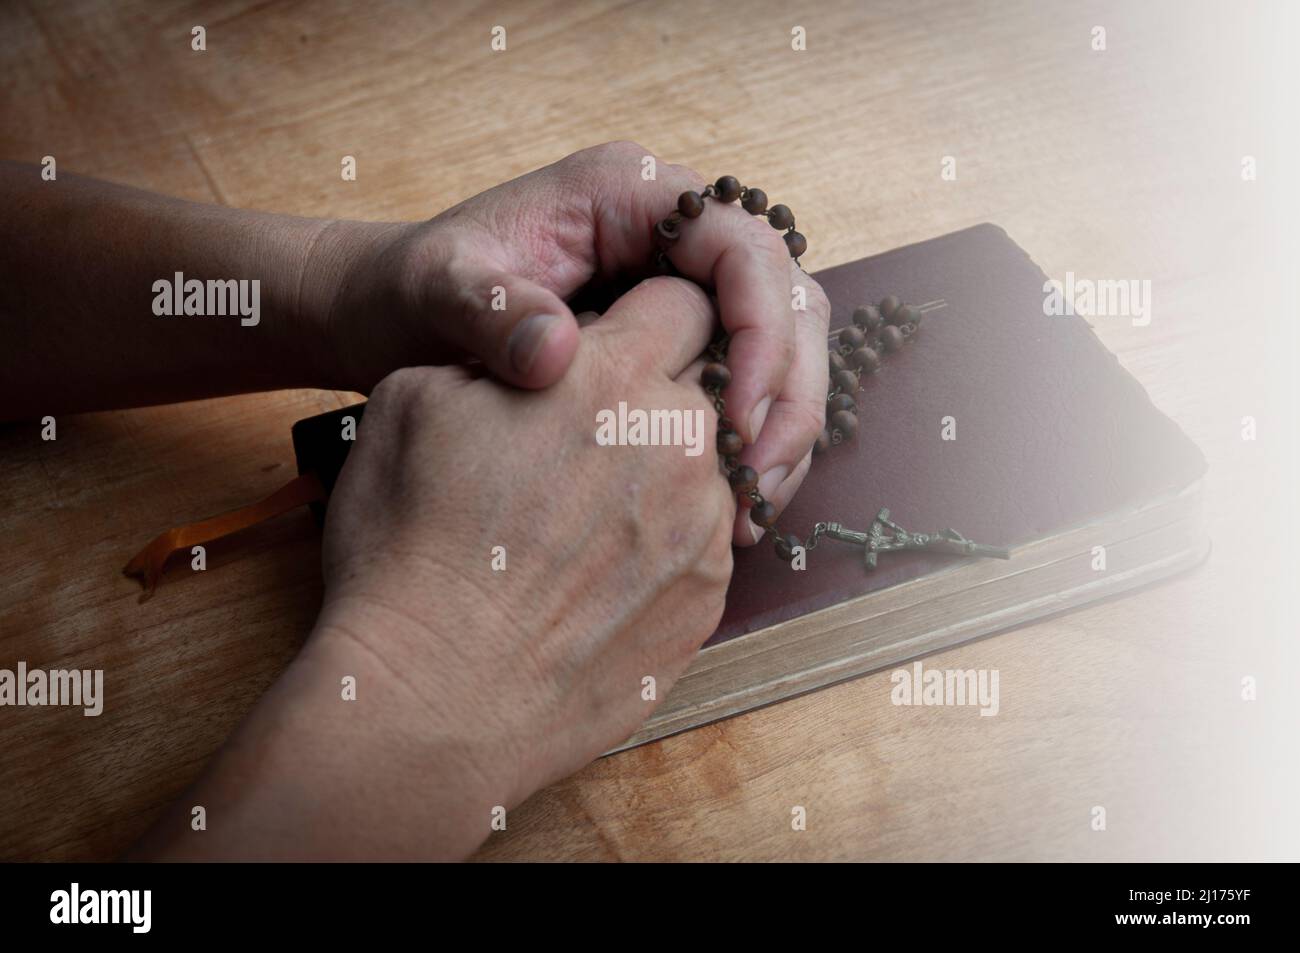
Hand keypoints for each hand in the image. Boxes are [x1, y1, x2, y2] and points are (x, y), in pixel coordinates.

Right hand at [140, 276, 733, 858]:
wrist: (434, 696)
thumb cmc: (410, 548)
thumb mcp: (413, 401)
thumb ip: (499, 352)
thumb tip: (537, 355)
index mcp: (613, 376)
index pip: (685, 303)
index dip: (652, 316)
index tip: (620, 344)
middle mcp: (681, 445)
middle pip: (703, 388)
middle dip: (659, 397)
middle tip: (588, 440)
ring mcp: (706, 530)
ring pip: (708, 472)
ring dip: (663, 477)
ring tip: (584, 523)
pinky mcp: (709, 603)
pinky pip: (703, 548)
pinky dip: (664, 550)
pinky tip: (599, 579)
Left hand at [314, 141, 830, 544]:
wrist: (397, 311)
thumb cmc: (415, 286)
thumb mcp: (438, 288)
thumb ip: (490, 310)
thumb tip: (557, 353)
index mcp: (631, 194)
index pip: (743, 247)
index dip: (759, 331)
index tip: (737, 416)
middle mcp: (674, 231)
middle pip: (787, 297)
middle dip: (790, 387)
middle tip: (760, 473)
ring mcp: (684, 283)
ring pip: (783, 344)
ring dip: (785, 422)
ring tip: (755, 502)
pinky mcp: (681, 335)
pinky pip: (748, 381)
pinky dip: (755, 439)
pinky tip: (737, 500)